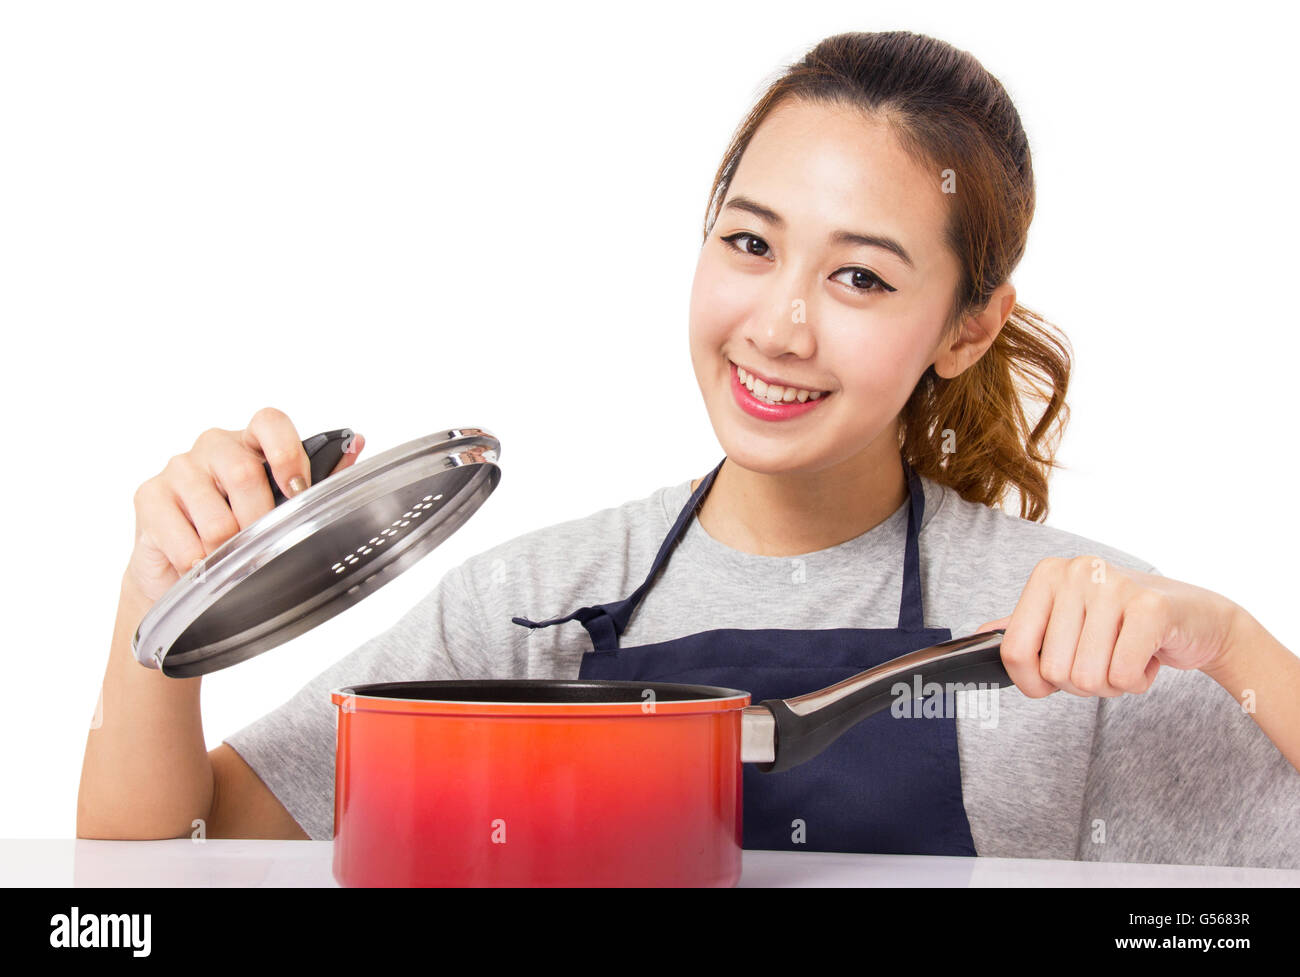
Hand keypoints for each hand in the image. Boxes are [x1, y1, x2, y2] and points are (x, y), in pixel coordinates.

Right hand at [125, 407, 365, 604]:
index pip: (269, 422)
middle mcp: (214, 447)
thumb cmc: (241, 527)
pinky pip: (182, 538)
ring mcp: (178, 469)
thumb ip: (320, 476)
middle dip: (260, 521)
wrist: (182, 566)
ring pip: (215, 516)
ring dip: (229, 550)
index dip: (286, 453)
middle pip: (243, 474)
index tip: (297, 489)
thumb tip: (355, 444)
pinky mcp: (149, 497)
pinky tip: (201, 565)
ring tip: (230, 561)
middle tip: (264, 546)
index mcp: (251, 442)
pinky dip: (198, 562)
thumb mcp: (281, 504)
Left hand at [974, 556, 1244, 697]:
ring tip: (1127, 656)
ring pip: (1088, 677)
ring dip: (1111, 684)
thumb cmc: (1125, 623)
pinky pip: (1122, 675)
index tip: (1050, 683)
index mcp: (1048, 575)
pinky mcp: (1152, 607)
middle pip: (1053, 670)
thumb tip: (979, 633)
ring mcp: (1114, 585)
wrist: (1197, 618)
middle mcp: (1076, 572)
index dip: (1030, 683)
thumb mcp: (1069, 619)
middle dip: (1082, 683)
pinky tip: (1147, 657)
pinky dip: (1136, 683)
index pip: (1013, 649)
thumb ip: (1026, 627)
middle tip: (1106, 660)